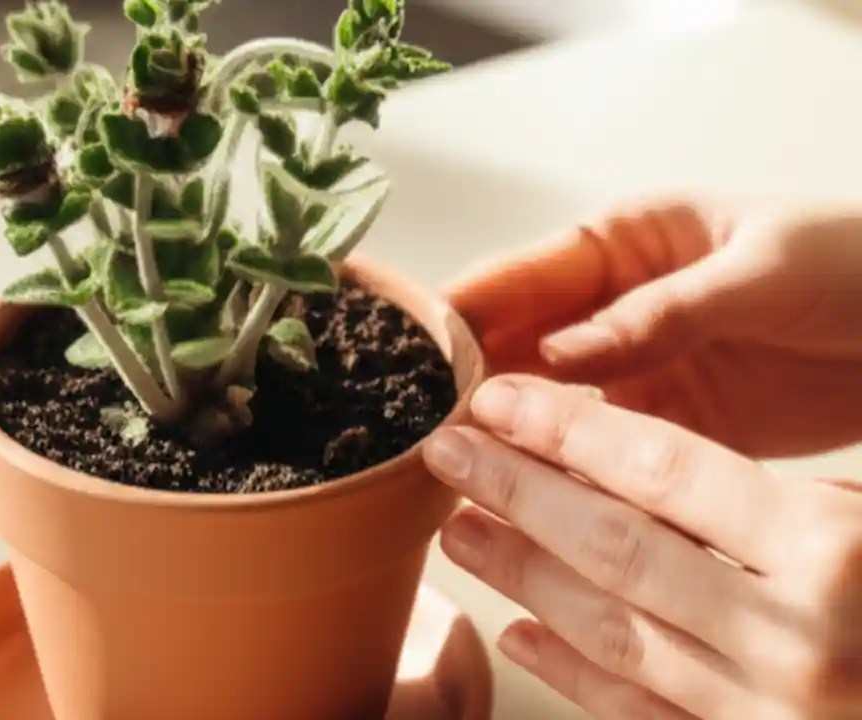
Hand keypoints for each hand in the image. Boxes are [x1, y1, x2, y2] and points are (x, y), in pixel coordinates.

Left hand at [424, 376, 861, 718]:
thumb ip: (797, 496)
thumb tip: (629, 457)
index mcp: (841, 551)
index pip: (664, 470)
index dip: (566, 427)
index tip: (496, 396)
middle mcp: (798, 636)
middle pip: (614, 543)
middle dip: (516, 490)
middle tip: (444, 450)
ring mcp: (773, 714)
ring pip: (611, 628)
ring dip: (521, 576)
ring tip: (458, 529)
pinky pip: (641, 714)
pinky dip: (574, 673)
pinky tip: (519, 634)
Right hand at [447, 201, 861, 456]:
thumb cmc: (856, 263)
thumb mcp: (760, 272)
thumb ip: (662, 311)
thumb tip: (558, 355)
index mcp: (623, 243)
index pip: (521, 277)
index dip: (460, 312)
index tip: (406, 354)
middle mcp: (612, 309)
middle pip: (516, 348)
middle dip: (464, 386)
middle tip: (413, 429)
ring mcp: (636, 373)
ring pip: (547, 408)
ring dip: (503, 437)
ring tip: (449, 472)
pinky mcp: (671, 433)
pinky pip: (602, 457)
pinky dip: (564, 478)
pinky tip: (525, 502)